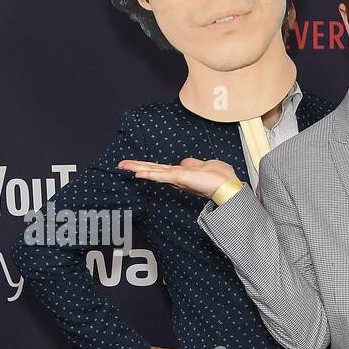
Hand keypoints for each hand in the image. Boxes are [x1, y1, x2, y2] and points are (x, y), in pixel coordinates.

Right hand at [119, 157, 237, 199]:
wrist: (227, 185)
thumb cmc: (220, 177)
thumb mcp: (204, 165)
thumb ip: (192, 164)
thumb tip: (184, 162)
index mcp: (182, 173)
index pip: (161, 169)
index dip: (147, 167)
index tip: (136, 165)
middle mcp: (177, 176)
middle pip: (154, 169)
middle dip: (137, 166)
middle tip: (121, 164)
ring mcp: (177, 178)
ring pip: (154, 172)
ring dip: (138, 168)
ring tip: (123, 166)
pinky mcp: (180, 179)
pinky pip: (162, 176)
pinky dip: (150, 175)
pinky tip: (139, 174)